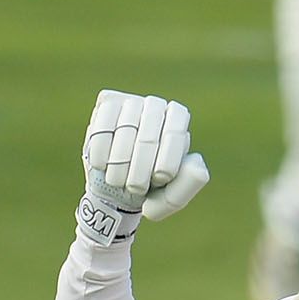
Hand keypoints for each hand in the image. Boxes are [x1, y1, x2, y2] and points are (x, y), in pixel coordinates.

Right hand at [79, 90, 208, 244]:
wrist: (117, 188)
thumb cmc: (149, 190)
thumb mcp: (171, 196)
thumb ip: (189, 183)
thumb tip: (197, 162)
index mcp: (178, 122)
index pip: (175, 133)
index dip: (165, 162)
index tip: (159, 179)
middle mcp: (156, 106)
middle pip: (148, 137)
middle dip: (140, 171)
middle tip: (136, 188)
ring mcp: (131, 102)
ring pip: (124, 132)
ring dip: (120, 166)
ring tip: (119, 181)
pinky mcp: (107, 106)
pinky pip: (103, 128)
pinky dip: (101, 154)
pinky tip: (103, 166)